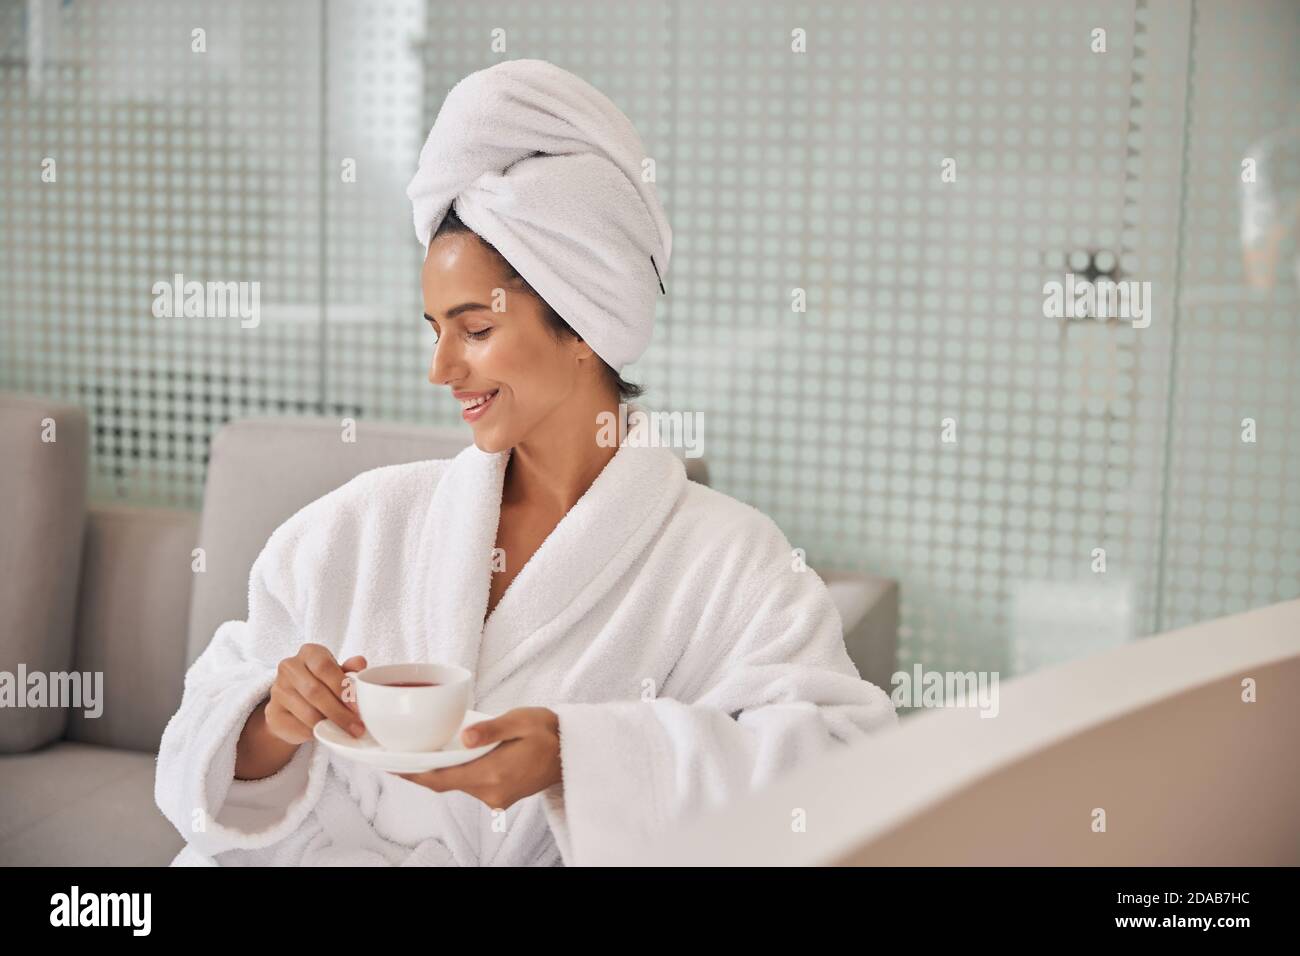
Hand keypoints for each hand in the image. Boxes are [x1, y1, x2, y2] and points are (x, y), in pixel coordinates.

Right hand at [264, 643, 367, 744]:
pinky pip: (297, 726)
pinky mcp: (272, 713)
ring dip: (329, 724)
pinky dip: (315, 732)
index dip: (342, 687)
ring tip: (345, 731)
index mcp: (309, 652)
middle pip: (315, 691)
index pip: (324, 666)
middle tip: (356, 726)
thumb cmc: (322, 684)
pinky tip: (326, 733)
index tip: (357, 706)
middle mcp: (289, 667)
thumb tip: (360, 663)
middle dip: (339, 712)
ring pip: (307, 711)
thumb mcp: (338, 675)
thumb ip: (350, 670)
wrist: (293, 706)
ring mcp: (278, 690)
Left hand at [394, 707, 560, 810]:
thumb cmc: (548, 732)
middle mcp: (492, 791)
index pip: (442, 779)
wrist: (573, 752)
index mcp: (494, 773)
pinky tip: (449, 759)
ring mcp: (496, 796)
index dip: (414, 775)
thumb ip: (492, 729)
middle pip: (446, 783)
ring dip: (439, 772)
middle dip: (420, 772)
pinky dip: (456, 773)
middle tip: (394, 758)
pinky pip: (471, 785)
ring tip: (417, 754)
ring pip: (458, 784)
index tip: (390, 766)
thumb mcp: (521, 720)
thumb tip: (465, 737)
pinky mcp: (500, 795)